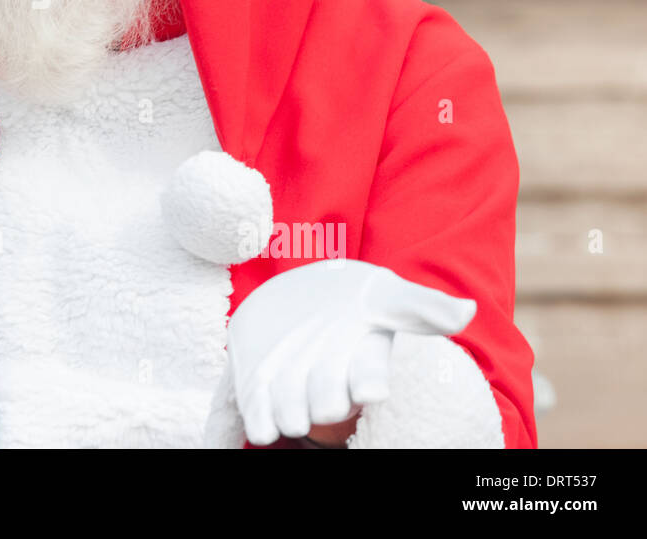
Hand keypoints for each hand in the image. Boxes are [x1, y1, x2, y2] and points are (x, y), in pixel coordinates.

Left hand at [224, 258, 475, 446]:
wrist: (298, 299)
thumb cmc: (350, 299)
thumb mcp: (383, 293)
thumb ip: (420, 304)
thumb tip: (467, 311)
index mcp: (362, 361)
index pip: (369, 378)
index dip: (367, 384)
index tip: (370, 390)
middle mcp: (331, 386)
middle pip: (327, 402)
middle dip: (322, 394)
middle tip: (319, 381)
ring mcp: (293, 393)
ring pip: (291, 415)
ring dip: (285, 410)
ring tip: (280, 396)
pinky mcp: (257, 394)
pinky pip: (255, 420)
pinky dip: (255, 422)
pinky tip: (248, 418)